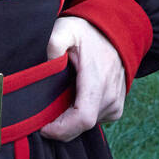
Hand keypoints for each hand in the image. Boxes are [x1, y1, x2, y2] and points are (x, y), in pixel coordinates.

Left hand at [40, 16, 125, 142]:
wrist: (115, 33)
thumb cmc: (88, 32)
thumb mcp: (67, 29)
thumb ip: (54, 42)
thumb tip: (46, 64)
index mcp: (97, 81)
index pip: (82, 119)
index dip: (61, 129)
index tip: (42, 127)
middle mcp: (110, 97)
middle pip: (81, 127)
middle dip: (60, 126)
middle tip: (42, 114)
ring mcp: (115, 105)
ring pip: (86, 126)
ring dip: (69, 121)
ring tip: (57, 100)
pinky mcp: (116, 109)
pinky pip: (94, 121)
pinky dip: (79, 116)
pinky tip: (73, 99)